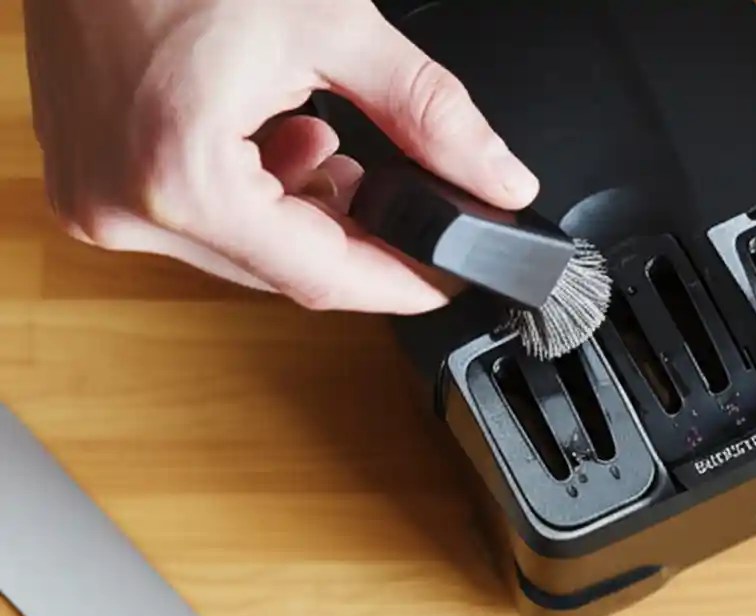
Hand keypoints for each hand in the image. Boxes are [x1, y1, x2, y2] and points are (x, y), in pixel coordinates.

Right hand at [24, 0, 538, 312]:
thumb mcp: (330, 25)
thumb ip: (428, 111)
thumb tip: (497, 177)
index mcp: (180, 180)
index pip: (321, 276)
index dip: (401, 284)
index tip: (449, 280)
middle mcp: (124, 209)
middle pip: (282, 270)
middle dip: (356, 239)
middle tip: (409, 201)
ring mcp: (99, 200)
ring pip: (244, 248)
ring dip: (305, 212)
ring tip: (334, 145)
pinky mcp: (93, 180)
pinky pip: (199, 220)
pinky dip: (255, 192)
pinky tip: (284, 139)